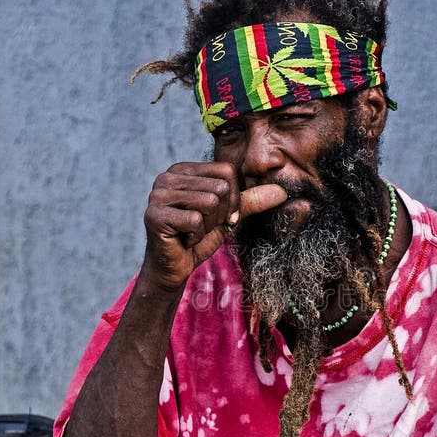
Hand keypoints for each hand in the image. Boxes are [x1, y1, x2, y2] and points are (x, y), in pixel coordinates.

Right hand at [142, 162, 286, 291]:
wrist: (175, 267)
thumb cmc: (199, 238)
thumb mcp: (228, 216)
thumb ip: (251, 201)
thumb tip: (282, 191)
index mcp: (184, 169)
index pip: (227, 171)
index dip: (234, 199)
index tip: (222, 217)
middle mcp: (167, 176)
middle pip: (220, 187)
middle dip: (220, 215)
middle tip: (203, 227)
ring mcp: (158, 194)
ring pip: (209, 202)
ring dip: (207, 226)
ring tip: (192, 232)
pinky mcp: (154, 214)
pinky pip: (195, 220)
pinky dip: (195, 236)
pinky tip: (183, 239)